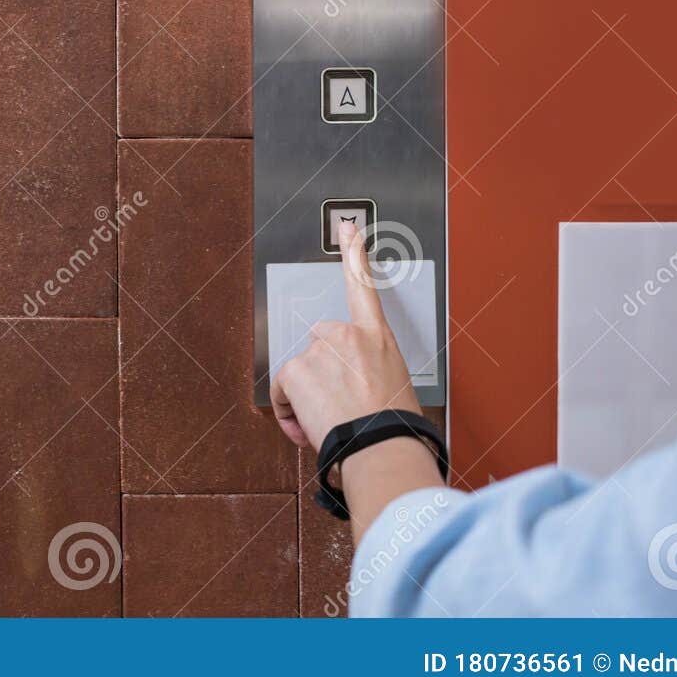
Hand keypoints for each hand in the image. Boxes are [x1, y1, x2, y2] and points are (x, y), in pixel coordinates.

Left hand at [269, 220, 421, 450]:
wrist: (382, 448)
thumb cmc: (392, 428)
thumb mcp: (394, 386)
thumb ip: (369, 370)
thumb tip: (351, 386)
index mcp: (378, 338)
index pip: (364, 286)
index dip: (354, 254)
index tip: (347, 227)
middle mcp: (348, 335)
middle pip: (319, 345)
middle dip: (321, 372)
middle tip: (338, 404)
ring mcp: (320, 348)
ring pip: (301, 372)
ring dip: (307, 395)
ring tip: (331, 419)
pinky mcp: (296, 367)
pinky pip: (282, 390)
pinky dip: (288, 409)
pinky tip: (309, 424)